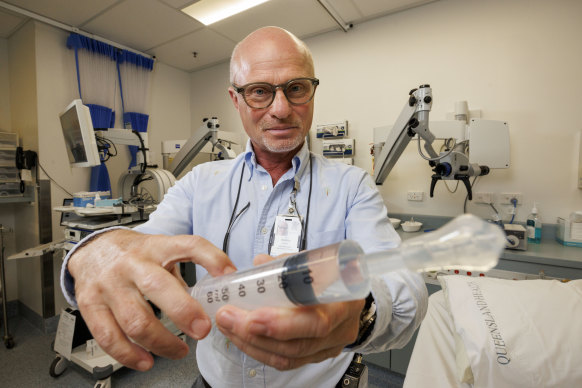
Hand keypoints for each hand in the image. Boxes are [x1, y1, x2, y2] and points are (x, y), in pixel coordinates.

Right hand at [68, 229, 235, 370]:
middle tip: (203, 329)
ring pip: (135, 320)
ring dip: (162, 342)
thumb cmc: (135, 254)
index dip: (211, 259)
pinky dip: (129, 355)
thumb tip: (219, 291)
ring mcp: (109, 285)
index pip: (188, 246)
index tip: (228, 276)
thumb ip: (187, 267)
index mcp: (157, 247)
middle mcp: (132, 264)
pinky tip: (146, 361)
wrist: (93, 249)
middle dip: (184, 312)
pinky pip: (109, 337)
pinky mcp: (90, 306)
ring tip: (180, 350)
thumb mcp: (163, 250)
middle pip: (157, 288)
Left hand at [214, 254, 364, 369]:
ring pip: (288, 357)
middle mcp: (341, 329)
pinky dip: (259, 350)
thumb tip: (259, 262)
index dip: (284, 324)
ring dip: (251, 343)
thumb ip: (286, 263)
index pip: (317, 322)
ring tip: (228, 325)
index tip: (253, 317)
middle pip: (297, 345)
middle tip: (228, 318)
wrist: (350, 292)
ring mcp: (329, 346)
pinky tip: (241, 337)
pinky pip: (285, 362)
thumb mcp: (313, 261)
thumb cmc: (331, 274)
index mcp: (344, 300)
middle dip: (255, 334)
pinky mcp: (316, 356)